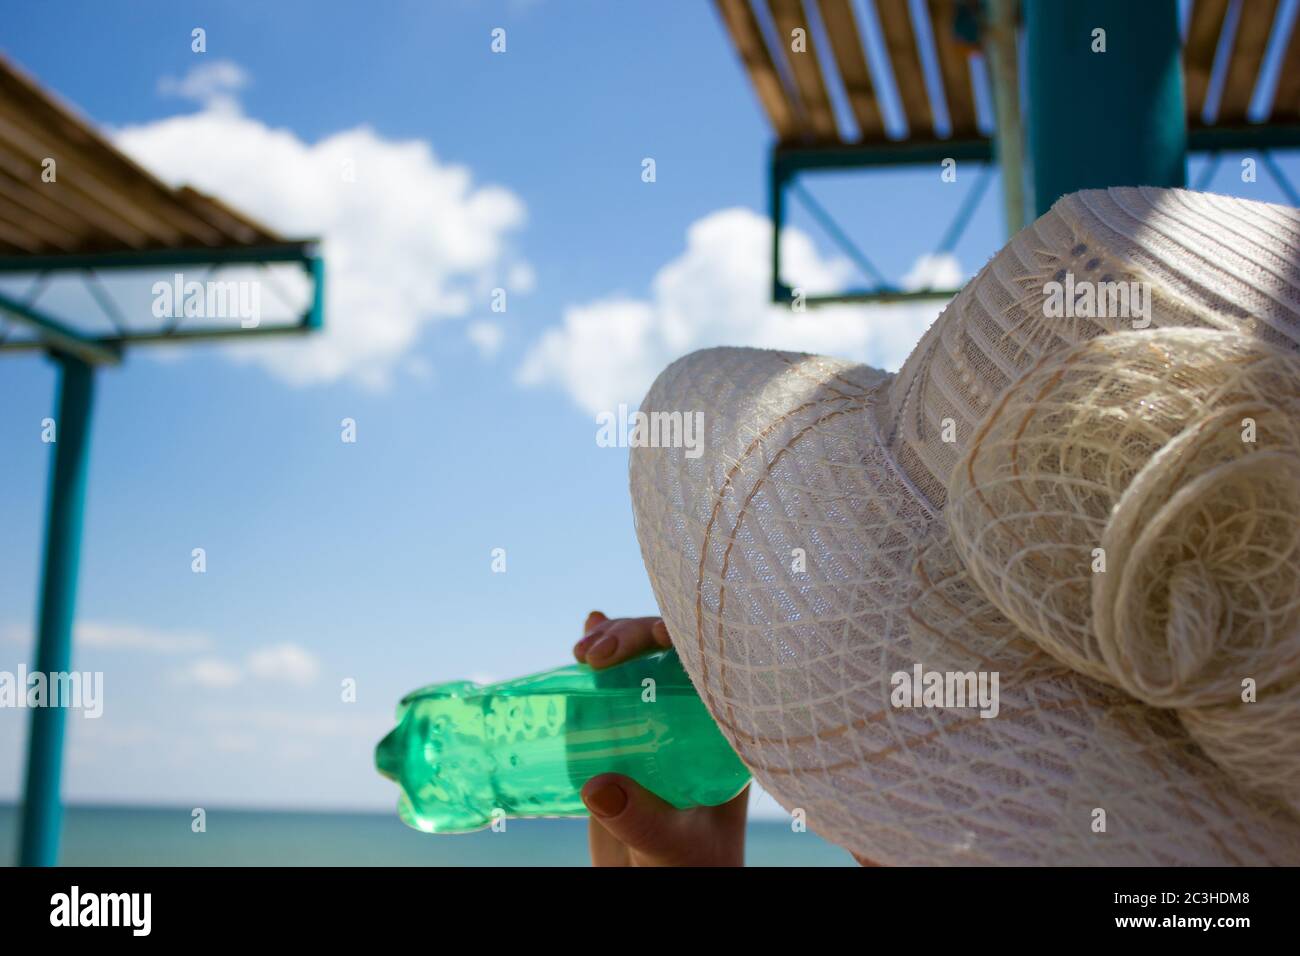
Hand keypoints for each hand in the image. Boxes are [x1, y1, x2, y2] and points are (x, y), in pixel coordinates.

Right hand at [574, 611, 748, 865]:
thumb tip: (597, 785)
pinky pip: (608, 684)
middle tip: (595, 656)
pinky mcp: (617, 735)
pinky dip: (598, 651)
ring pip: (636, 661)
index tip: (656, 635)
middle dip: (632, 638)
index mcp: (721, 737)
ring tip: (582, 653)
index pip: (710, 673)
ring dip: (610, 641)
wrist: (655, 892)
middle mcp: (688, 719)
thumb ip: (640, 820)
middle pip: (666, 656)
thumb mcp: (671, 847)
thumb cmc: (687, 872)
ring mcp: (652, 723)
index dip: (685, 640)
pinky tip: (588, 627)